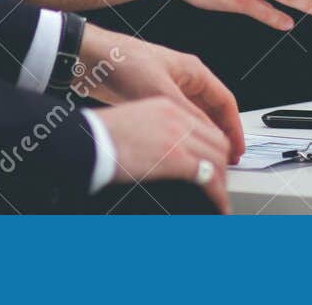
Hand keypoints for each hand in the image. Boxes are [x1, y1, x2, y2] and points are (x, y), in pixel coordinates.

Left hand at [77, 24, 244, 159]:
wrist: (92, 58)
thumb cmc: (125, 61)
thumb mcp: (160, 91)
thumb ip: (187, 114)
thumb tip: (206, 136)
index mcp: (193, 71)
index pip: (225, 101)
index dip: (235, 127)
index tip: (238, 148)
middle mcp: (185, 79)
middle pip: (213, 111)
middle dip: (221, 134)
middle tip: (226, 158)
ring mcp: (169, 89)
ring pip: (195, 117)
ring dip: (202, 136)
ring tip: (206, 157)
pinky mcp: (153, 98)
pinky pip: (178, 121)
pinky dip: (184, 135)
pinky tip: (182, 149)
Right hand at [95, 97, 231, 212]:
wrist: (89, 140)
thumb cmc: (100, 136)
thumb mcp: (133, 123)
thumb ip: (153, 133)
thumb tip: (161, 154)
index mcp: (167, 106)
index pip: (203, 127)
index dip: (213, 148)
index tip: (214, 163)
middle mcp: (177, 117)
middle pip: (216, 141)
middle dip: (222, 165)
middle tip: (220, 183)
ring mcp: (179, 136)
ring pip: (217, 159)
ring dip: (222, 182)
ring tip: (219, 199)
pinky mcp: (176, 158)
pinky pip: (209, 178)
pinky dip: (218, 194)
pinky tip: (218, 205)